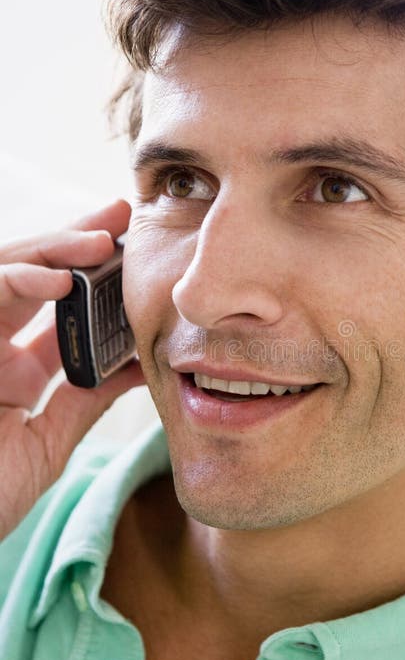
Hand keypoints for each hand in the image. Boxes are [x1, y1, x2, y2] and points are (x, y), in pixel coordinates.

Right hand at [0, 199, 144, 540]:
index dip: (92, 278)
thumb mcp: (46, 444)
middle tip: (120, 216)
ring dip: (51, 249)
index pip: (55, 309)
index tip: (132, 254)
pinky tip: (60, 281)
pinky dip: (17, 280)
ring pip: (3, 270)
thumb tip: (137, 365)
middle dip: (74, 240)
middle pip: (29, 275)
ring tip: (102, 240)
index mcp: (12, 371)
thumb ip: (83, 403)